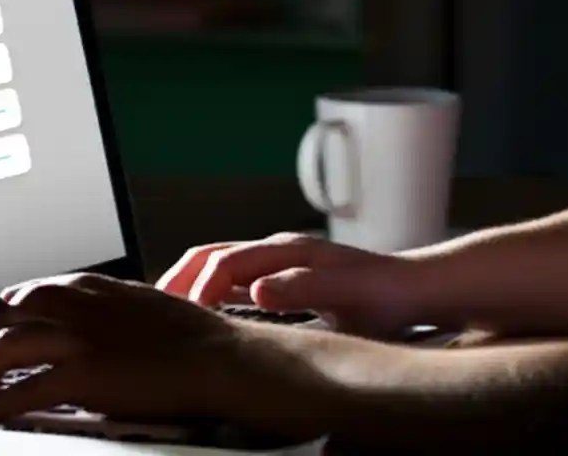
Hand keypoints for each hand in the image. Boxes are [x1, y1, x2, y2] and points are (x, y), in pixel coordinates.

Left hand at [0, 272, 331, 439]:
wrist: (218, 357)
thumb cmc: (192, 338)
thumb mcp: (142, 305)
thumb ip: (107, 311)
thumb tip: (87, 328)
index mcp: (93, 287)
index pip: (30, 292)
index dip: (4, 313)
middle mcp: (77, 305)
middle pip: (5, 315)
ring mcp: (77, 339)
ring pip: (2, 349)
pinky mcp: (81, 375)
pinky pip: (20, 391)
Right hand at [156, 232, 423, 338]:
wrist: (414, 289)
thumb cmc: (383, 295)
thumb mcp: (344, 293)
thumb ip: (299, 290)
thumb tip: (254, 288)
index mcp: (287, 251)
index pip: (225, 263)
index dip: (198, 287)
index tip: (182, 316)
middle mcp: (279, 251)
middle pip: (213, 255)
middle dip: (180, 277)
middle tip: (153, 306)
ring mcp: (281, 263)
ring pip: (222, 265)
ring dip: (192, 282)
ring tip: (168, 309)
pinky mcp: (287, 278)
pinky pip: (238, 279)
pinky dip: (213, 291)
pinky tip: (206, 312)